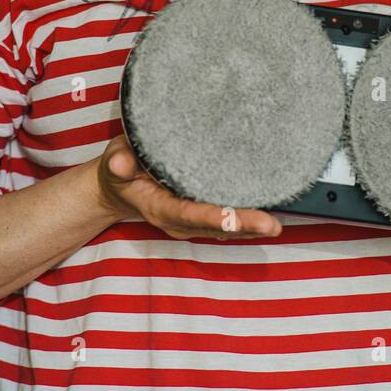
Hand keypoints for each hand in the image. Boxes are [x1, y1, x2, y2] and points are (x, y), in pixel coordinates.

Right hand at [92, 134, 283, 240]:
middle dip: (242, 226)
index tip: (234, 218)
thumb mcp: (113, 162)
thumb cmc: (120, 170)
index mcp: (158, 207)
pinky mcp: (200, 216)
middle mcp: (178, 220)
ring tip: (276, 225)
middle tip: (272, 225)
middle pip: (213, 225)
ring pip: (223, 228)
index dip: (211, 216)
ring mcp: (190, 221)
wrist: (119, 187)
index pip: (187, 213)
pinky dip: (246, 221)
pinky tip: (270, 217)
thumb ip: (118, 163)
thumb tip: (120, 162)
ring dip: (250, 227)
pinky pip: (226, 222)